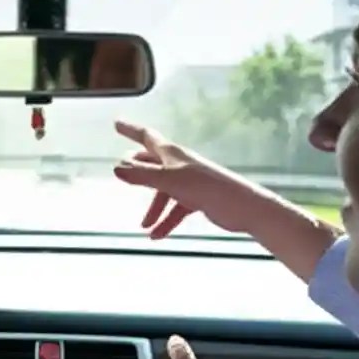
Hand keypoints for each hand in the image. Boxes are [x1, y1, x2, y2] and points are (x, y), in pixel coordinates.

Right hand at [113, 120, 259, 236]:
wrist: (241, 207)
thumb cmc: (206, 187)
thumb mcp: (168, 181)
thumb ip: (142, 175)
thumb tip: (116, 168)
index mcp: (171, 154)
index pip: (146, 137)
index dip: (130, 129)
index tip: (116, 123)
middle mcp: (178, 164)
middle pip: (151, 164)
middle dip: (137, 169)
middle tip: (121, 171)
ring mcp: (188, 182)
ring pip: (162, 192)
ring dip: (153, 208)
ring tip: (144, 226)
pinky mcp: (197, 198)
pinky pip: (175, 209)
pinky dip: (166, 221)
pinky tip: (157, 236)